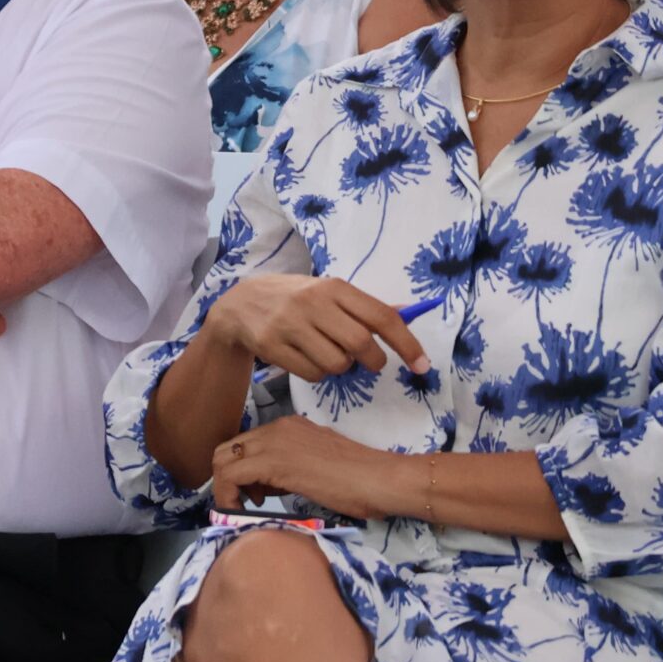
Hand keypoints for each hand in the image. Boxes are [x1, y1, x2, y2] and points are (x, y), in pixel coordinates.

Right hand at [209, 275, 425, 381]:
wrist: (239, 305)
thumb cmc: (295, 299)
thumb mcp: (328, 292)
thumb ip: (364, 306)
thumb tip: (408, 313)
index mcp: (334, 287)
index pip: (381, 317)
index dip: (407, 344)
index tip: (423, 365)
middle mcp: (312, 303)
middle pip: (361, 344)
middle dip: (373, 361)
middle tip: (370, 363)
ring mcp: (289, 324)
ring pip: (337, 363)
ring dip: (341, 367)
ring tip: (328, 354)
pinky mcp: (271, 345)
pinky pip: (312, 374)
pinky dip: (318, 373)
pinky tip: (307, 358)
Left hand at [210, 416, 407, 516]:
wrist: (383, 480)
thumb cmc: (362, 481)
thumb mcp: (317, 466)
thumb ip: (291, 467)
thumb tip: (270, 484)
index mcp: (289, 426)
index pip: (246, 444)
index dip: (242, 470)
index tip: (256, 494)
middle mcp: (277, 428)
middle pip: (228, 449)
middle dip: (229, 477)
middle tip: (251, 500)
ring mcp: (273, 441)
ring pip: (223, 460)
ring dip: (227, 487)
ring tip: (250, 506)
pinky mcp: (272, 462)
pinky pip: (231, 476)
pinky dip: (227, 495)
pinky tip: (241, 511)